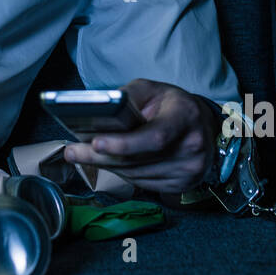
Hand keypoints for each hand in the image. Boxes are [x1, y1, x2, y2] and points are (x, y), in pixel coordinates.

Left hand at [61, 79, 217, 194]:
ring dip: (106, 166)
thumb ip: (127, 97)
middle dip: (100, 156)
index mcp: (185, 116)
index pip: (155, 137)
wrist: (204, 126)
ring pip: (136, 175)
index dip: (124, 143)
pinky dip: (121, 173)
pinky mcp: (182, 185)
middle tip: (72, 151)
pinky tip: (107, 162)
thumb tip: (97, 112)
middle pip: (139, 160)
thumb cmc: (172, 105)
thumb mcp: (152, 89)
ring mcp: (189, 170)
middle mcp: (192, 147)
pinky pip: (142, 183)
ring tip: (81, 154)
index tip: (95, 142)